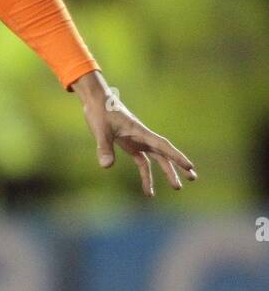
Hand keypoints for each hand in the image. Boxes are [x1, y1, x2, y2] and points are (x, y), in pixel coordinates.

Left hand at [70, 70, 196, 197]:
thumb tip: (106, 166)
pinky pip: (142, 162)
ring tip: (177, 187)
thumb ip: (104, 147)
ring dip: (166, 172)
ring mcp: (137, 141)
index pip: (163, 146)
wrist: (96, 101)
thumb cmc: (100, 112)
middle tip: (193, 178)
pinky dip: (146, 175)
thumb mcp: (100, 130)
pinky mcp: (129, 145)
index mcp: (140, 132)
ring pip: (157, 159)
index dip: (176, 156)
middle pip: (165, 154)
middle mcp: (142, 137)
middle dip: (178, 166)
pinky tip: (149, 190)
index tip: (190, 166)